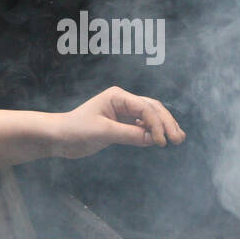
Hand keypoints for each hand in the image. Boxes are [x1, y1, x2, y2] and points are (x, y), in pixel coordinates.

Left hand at [57, 86, 185, 159]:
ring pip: (151, 117)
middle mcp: (124, 101)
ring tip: (178, 139)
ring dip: (164, 127)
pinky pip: (143, 127)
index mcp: (118, 96)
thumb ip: (128, 135)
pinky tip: (161, 140)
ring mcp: (124, 113)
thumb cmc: (76, 129)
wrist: (60, 137)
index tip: (160, 142)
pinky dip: (154, 133)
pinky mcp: (122, 124)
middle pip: (153, 109)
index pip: (145, 108)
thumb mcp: (102, 132)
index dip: (156, 124)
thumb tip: (152, 140)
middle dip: (167, 123)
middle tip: (179, 139)